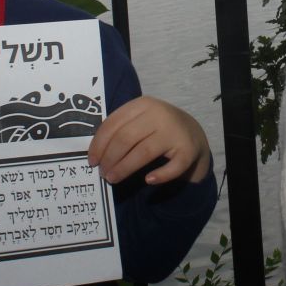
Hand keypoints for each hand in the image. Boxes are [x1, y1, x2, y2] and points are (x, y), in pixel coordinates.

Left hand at [88, 96, 210, 185]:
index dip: (99, 144)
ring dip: (124, 168)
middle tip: (103, 173)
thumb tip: (96, 154)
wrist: (193, 132)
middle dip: (110, 158)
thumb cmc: (157, 128)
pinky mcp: (188, 150)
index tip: (92, 161)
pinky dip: (160, 175)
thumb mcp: (139, 120)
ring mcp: (174, 132)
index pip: (114, 123)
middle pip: (126, 138)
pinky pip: (172, 167)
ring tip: (113, 179)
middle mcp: (159, 115)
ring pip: (144, 152)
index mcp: (143, 104)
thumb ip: (120, 129)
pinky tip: (149, 180)